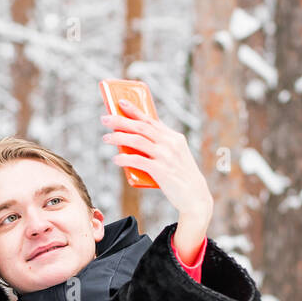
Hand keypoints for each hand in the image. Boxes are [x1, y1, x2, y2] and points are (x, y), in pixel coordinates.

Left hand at [101, 99, 212, 252]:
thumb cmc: (182, 177)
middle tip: (105, 118)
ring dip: (119, 137)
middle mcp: (171, 144)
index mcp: (174, 137)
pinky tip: (116, 159)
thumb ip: (160, 145)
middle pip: (141, 127)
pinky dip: (125, 158)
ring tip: (106, 138)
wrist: (196, 197)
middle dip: (121, 121)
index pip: (151, 120)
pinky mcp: (162, 171)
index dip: (134, 110)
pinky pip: (138, 161)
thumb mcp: (176, 155)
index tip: (120, 103)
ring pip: (137, 141)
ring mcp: (166, 157)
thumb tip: (135, 140)